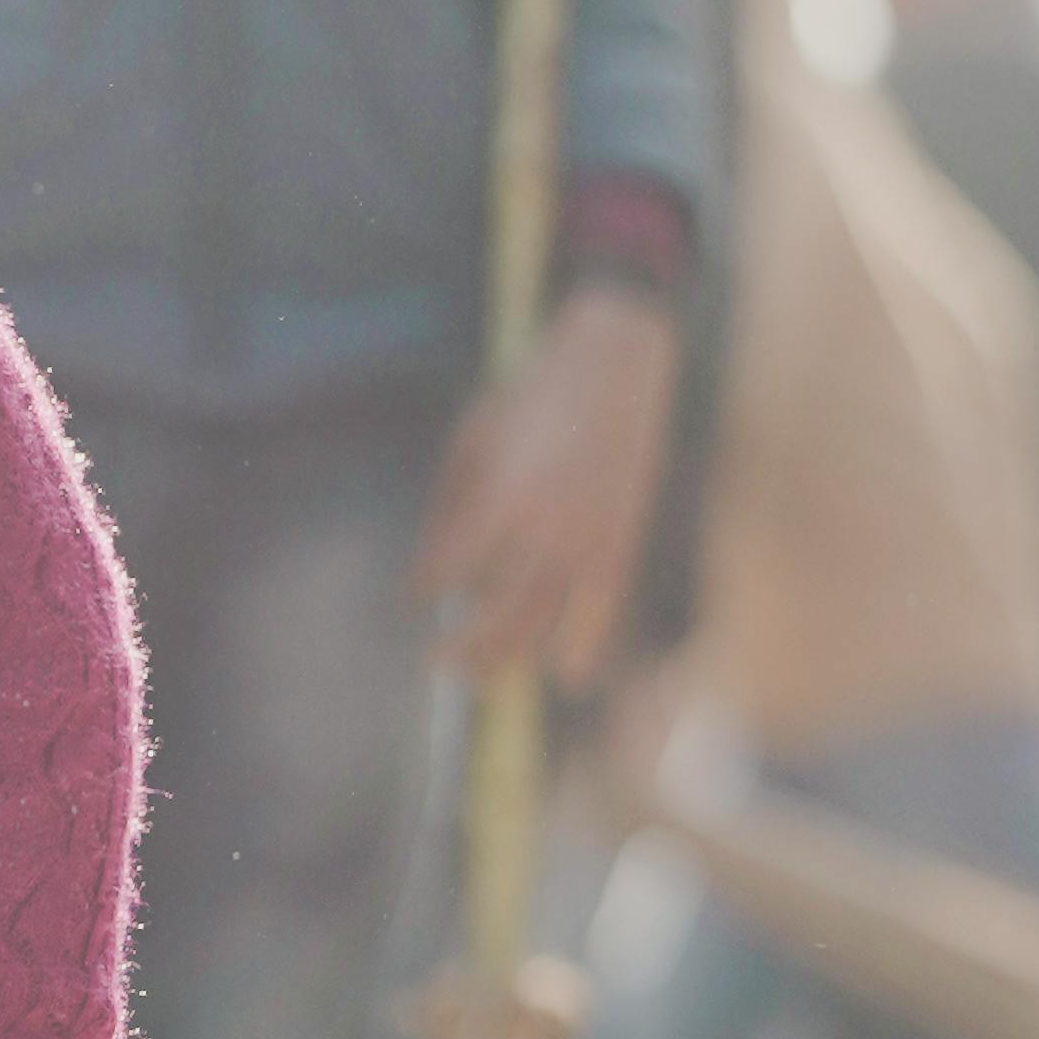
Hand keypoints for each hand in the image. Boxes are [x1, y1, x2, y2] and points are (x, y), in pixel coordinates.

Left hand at [414, 282, 680, 685]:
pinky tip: (569, 677)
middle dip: (465, 645)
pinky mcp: (625, 537)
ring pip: (548, 619)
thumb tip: (428, 565)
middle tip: (438, 663)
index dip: (427, 588)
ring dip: (512, 656)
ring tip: (482, 675)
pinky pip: (603, 608)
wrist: (617, 360)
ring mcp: (591, 536)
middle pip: (499, 612)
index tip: (413, 601)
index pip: (452, 566)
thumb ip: (450, 502)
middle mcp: (548, 525)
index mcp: (504, 494)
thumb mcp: (475, 436)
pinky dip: (588, 646)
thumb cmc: (532, 394)